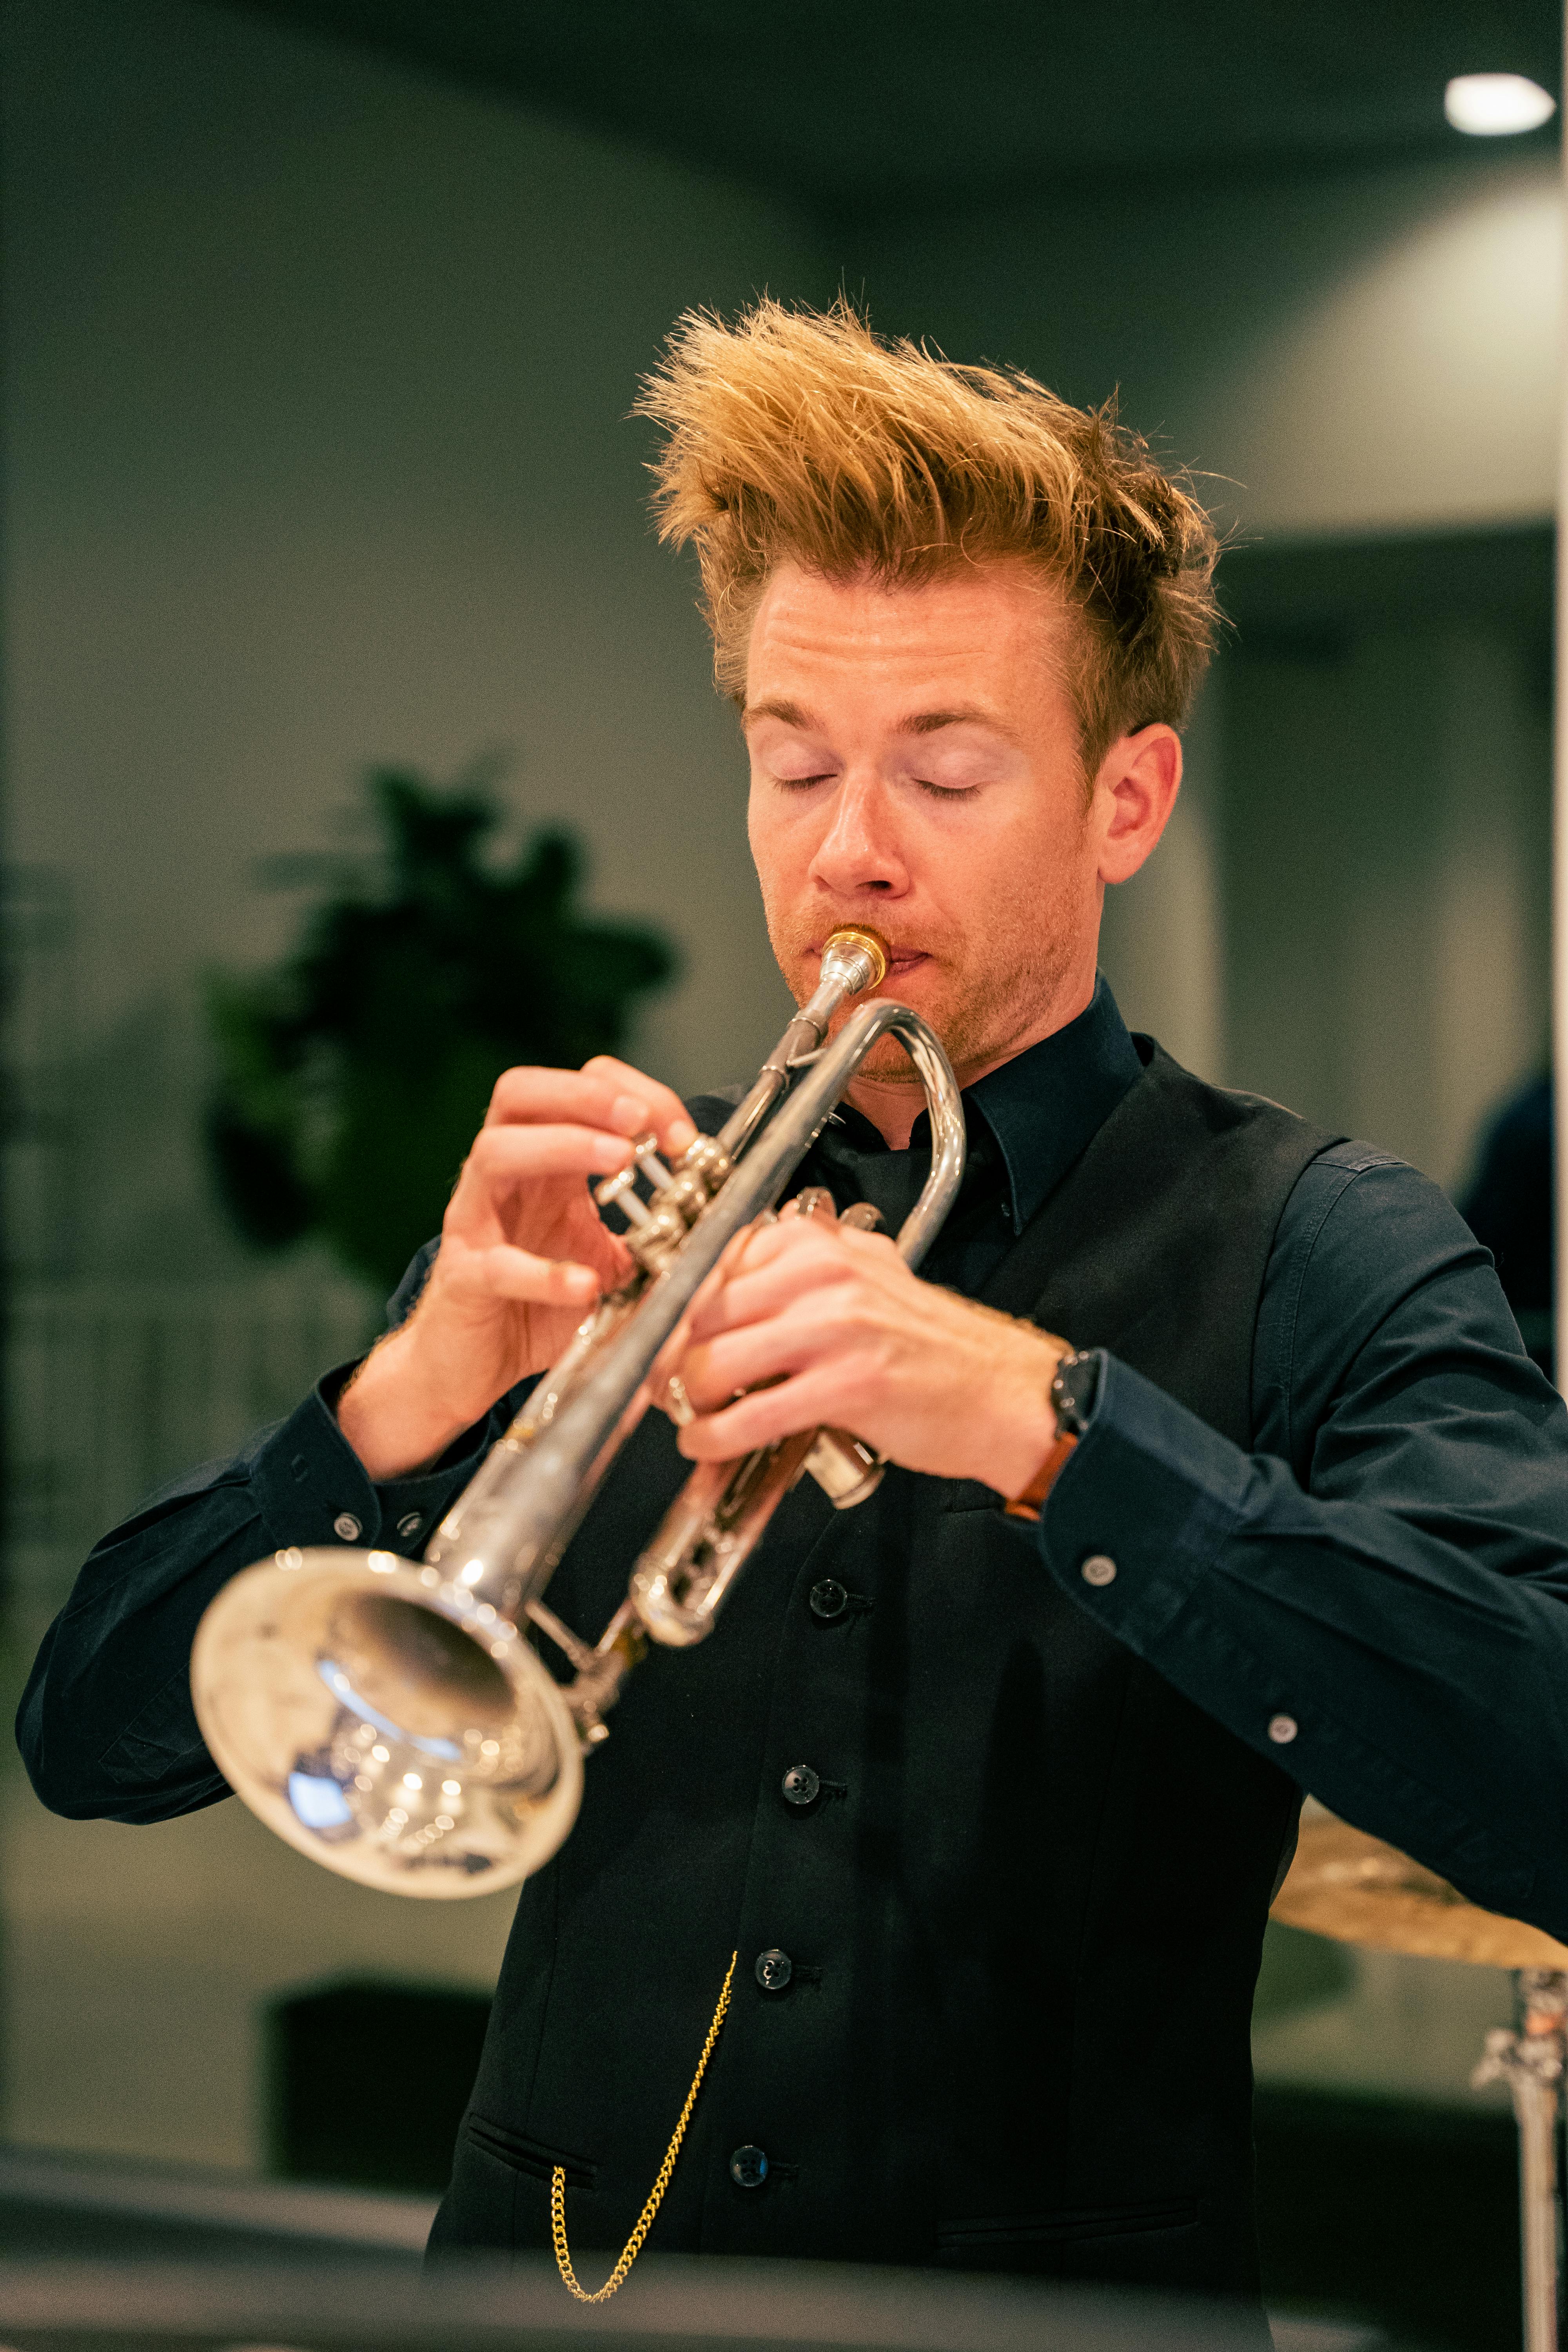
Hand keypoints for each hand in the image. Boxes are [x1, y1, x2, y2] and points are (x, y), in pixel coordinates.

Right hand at [338, 1058, 694, 1478]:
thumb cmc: (536, 1306)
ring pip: (496, 1153)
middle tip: (639, 1121)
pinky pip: (496, 1264)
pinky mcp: (464, 1276)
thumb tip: (722, 1228)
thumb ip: (651, 1238)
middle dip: (584, 1095)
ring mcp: (475, 1221)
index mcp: (543, 1164)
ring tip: (621, 1160)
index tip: (681, 1134)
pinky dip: (543, 1271)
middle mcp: (504, 1179)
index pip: (576, 1089)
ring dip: (563, 1145)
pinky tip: (585, 1284)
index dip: (632, 1093)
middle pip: (520, 1094)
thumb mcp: (608, 1261)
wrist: (472, 1365)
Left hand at [670, 1215, 1062, 1496]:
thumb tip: (716, 1293)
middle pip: (702, 1310)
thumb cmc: (932, 1344)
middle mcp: (825, 1275)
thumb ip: (794, 1273)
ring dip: (688, 1399)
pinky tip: (708, 1444)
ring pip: (713, 1361)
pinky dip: (714, 1437)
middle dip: (671, 1355)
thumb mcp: (864, 1277)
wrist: (1001, 1391)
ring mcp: (835, 1329)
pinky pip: (748, 1415)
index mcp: (822, 1243)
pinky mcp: (846, 1387)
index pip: (714, 1259)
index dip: (676, 1304)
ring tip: (694, 1413)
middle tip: (667, 1382)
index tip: (663, 1332)